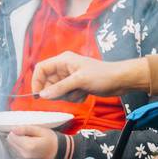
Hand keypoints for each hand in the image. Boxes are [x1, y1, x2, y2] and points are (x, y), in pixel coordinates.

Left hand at [6, 125, 58, 158]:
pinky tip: (29, 143)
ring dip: (18, 141)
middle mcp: (24, 153)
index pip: (12, 136)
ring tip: (29, 138)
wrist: (58, 151)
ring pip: (13, 146)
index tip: (23, 129)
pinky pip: (17, 150)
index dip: (15, 131)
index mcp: (28, 146)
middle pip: (11, 141)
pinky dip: (20, 145)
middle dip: (16, 136)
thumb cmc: (50, 139)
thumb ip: (26, 129)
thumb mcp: (40, 130)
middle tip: (26, 133)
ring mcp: (24, 157)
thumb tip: (13, 129)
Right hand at [33, 51, 147, 101]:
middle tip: (69, 93)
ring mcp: (70, 78)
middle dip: (57, 92)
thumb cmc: (102, 75)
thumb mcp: (79, 81)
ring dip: (67, 96)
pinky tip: (85, 94)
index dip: (37, 81)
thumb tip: (43, 95)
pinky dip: (74, 97)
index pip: (41, 69)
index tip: (38, 95)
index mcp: (63, 60)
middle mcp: (64, 68)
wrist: (120, 81)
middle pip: (48, 82)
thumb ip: (60, 88)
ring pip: (57, 91)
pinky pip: (67, 95)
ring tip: (80, 92)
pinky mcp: (76, 86)